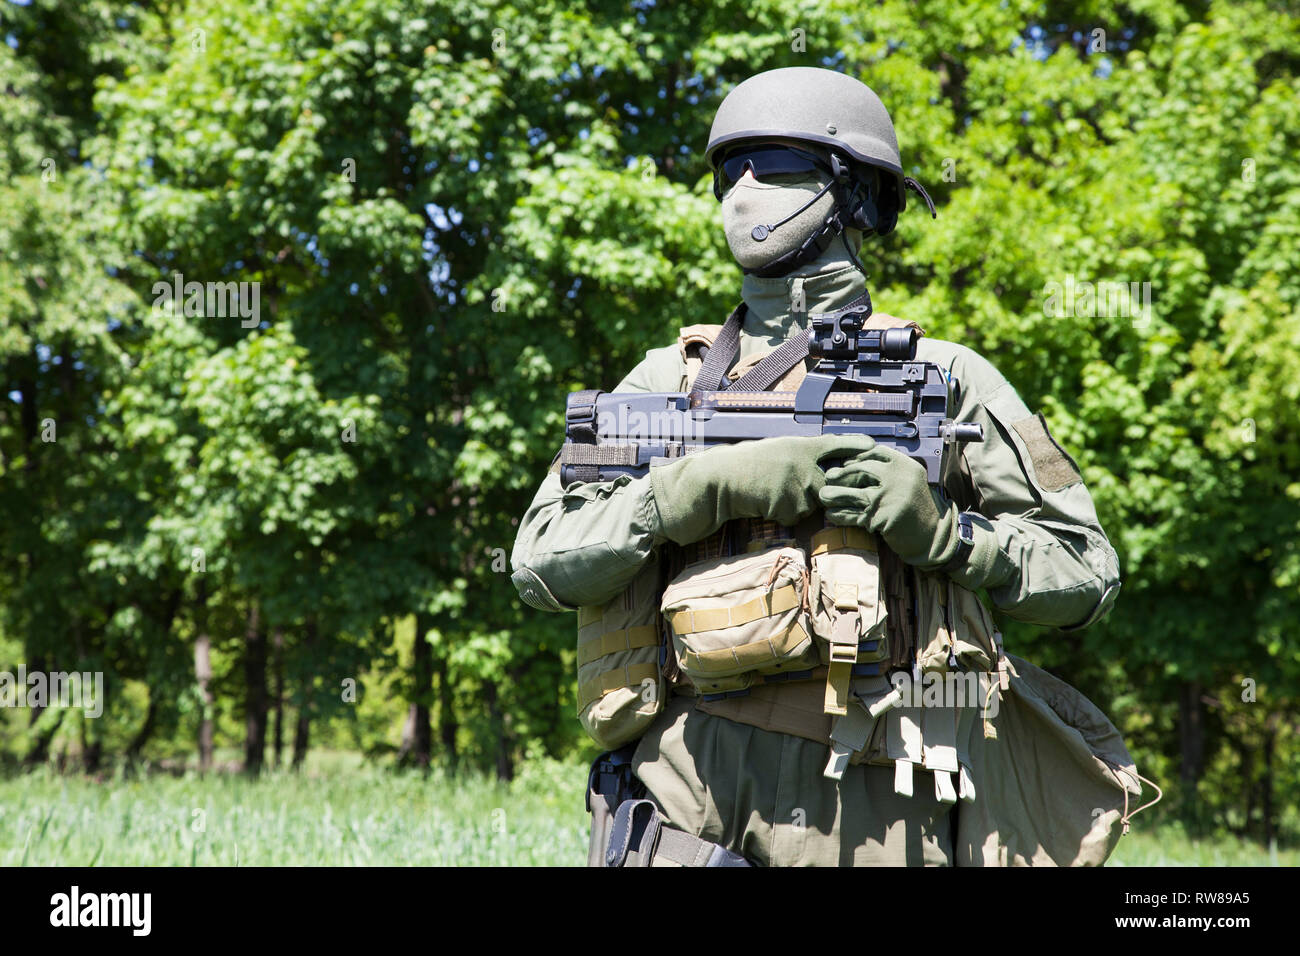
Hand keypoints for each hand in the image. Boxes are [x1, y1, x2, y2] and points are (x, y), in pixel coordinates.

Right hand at [650, 434, 877, 544]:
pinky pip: (796, 515)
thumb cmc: (743, 467)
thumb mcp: (775, 453)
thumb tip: (821, 464)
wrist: (717, 481)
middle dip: (822, 488)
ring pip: (813, 502)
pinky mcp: (791, 503)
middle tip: (789, 484)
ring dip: (795, 504)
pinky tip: (763, 501)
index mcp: (800, 445)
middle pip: (831, 480)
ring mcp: (799, 482)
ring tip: (769, 492)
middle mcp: (804, 461)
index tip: (875, 447)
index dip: (856, 446)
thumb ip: (800, 458)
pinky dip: (781, 513)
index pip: (837, 444)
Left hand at [818, 444, 961, 567]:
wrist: (932, 534)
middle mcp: (897, 479)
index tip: (845, 462)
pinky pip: (854, 515)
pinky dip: (840, 514)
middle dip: (842, 473)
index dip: (857, 456)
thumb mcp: (909, 480)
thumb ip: (889, 469)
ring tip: (823, 495)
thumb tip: (857, 461)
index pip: (875, 452)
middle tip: (829, 476)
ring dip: (835, 494)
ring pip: (854, 493)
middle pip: (862, 470)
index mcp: (905, 465)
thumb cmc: (916, 506)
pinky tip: (831, 514)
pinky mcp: (881, 518)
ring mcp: (889, 498)